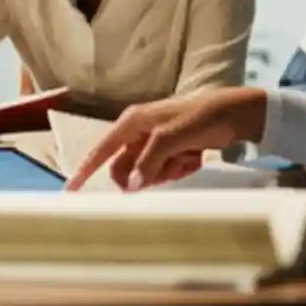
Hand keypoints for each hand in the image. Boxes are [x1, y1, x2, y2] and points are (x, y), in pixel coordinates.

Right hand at [65, 87, 267, 191]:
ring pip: (145, 173)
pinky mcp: (169, 152)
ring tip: (187, 159)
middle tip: (168, 169)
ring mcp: (154, 143)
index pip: (102, 150)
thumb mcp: (172, 137)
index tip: (71, 191)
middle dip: (144, 175)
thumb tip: (129, 186)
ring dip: (165, 172)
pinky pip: (162, 172)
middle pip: (125, 167)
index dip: (85, 170)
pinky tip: (193, 159)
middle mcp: (139, 132)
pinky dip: (177, 170)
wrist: (235, 115)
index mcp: (132, 122)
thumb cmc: (201, 117)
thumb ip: (149, 161)